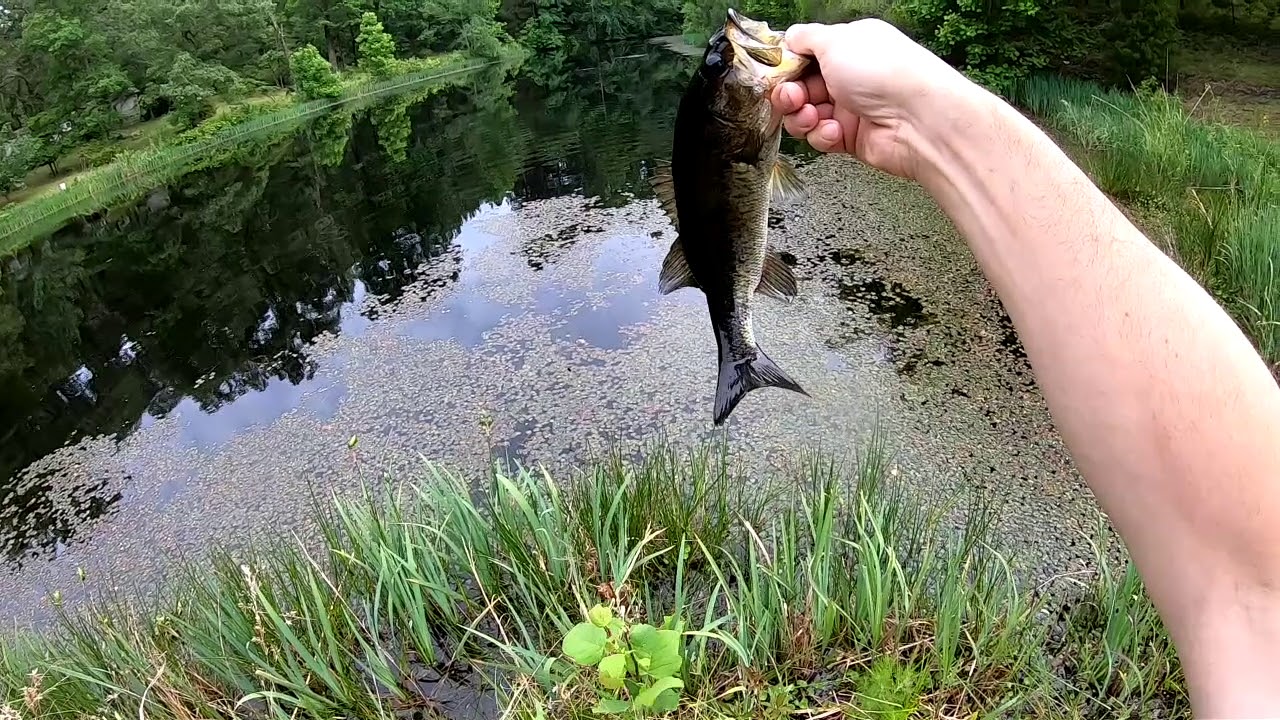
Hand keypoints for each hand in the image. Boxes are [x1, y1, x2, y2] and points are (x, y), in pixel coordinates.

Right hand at [770, 18, 973, 179]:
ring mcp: (850, 108)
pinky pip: (821, 137)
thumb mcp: (836, 40)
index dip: (787, 67)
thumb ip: (806, 38)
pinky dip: (822, 135)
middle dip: (789, 94)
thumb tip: (789, 37)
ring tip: (811, 115)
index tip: (778, 74)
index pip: (805, 56)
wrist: (918, 119)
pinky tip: (834, 130)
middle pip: (800, 87)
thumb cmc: (885, 72)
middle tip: (792, 97)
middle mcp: (850, 76)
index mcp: (849, 47)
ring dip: (801, 117)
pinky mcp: (851, 138)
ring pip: (805, 115)